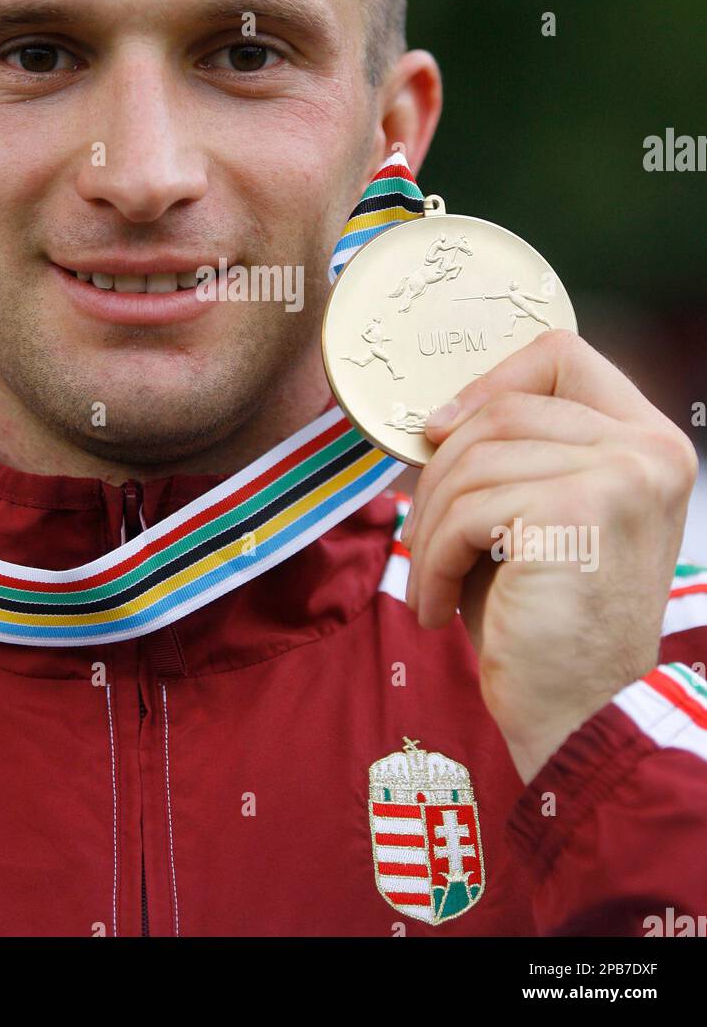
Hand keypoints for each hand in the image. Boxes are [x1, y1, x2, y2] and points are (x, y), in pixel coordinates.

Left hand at [401, 330, 697, 782]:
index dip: (490, 382)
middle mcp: (648, 449)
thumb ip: (512, 454)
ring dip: (432, 526)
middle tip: (424, 539)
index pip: (561, 355)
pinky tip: (439, 605)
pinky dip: (436, 559)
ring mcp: (620, 475)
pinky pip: (468, 509)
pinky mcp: (577, 511)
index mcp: (648, 440)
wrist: (578, 717)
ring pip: (475, 459)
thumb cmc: (546, 621)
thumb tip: (435, 418)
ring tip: (432, 583)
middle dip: (441, 473)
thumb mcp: (536, 516)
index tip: (442, 430)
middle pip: (503, 409)